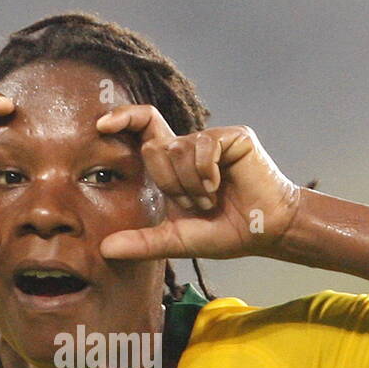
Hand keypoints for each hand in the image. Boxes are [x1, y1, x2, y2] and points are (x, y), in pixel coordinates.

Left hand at [95, 106, 301, 260]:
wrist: (267, 232)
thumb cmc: (227, 232)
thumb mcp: (177, 240)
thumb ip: (142, 242)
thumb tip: (104, 249)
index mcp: (173, 164)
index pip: (144, 128)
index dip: (123, 118)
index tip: (101, 126)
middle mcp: (190, 146)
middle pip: (155, 147)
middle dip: (170, 185)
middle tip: (195, 204)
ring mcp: (211, 139)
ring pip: (178, 149)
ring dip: (191, 185)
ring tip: (212, 198)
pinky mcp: (233, 136)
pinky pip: (202, 147)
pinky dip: (206, 174)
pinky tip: (221, 185)